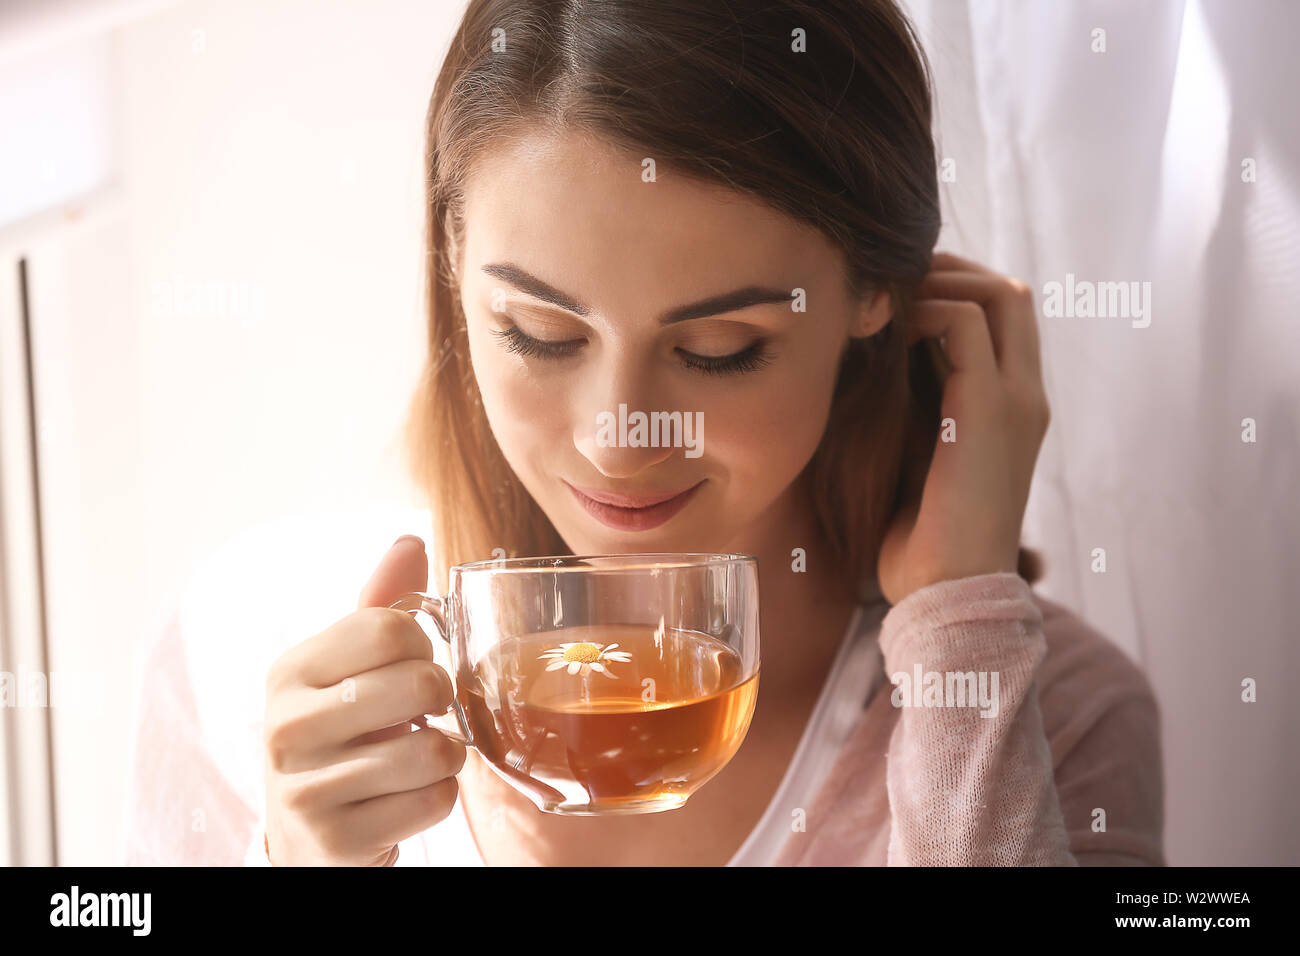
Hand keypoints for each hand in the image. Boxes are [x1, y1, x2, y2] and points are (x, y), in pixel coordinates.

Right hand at [262, 535, 466, 864]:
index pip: (391, 627)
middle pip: (419, 684)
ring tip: (416, 756)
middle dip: (441, 699)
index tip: (411, 665)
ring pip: (432, 749)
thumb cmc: (339, 734)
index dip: (424, 645)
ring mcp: (306, 789)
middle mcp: (287, 727)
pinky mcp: (335, 840)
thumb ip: (381, 606)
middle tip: (422, 714)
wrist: (307, 836)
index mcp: (290, 672)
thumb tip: (410, 542)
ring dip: (444, 755)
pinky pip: (433, 802)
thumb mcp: (346, 668)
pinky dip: (437, 799)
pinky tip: (407, 796)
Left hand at [876, 251, 1049, 605]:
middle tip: (893, 284)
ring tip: (887, 305)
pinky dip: (925, 311)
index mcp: (1013, 408)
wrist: (945, 592)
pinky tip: (888, 335)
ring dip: (939, 284)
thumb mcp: (917, 451)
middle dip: (952, 272)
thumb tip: (876, 350)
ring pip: (1000, 293)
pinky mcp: (991, 409)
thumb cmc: (918, 535)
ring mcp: (1017, 399)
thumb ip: (916, 402)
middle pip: (1011, 293)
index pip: (1004, 317)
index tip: (898, 298)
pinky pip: (966, 321)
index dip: (956, 290)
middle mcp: (1027, 396)